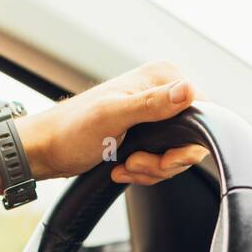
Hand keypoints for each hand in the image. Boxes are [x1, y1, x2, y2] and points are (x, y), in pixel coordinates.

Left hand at [19, 61, 209, 184]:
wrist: (48, 149)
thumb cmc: (72, 130)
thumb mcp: (113, 116)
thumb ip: (152, 104)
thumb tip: (188, 90)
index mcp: (162, 78)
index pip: (203, 113)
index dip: (187, 144)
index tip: (163, 158)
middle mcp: (162, 92)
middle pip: (191, 139)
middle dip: (164, 163)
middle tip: (135, 164)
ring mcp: (155, 114)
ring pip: (176, 155)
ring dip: (151, 171)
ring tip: (124, 166)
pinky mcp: (147, 133)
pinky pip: (162, 161)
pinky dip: (144, 173)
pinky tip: (121, 169)